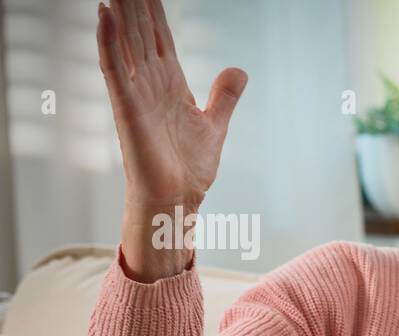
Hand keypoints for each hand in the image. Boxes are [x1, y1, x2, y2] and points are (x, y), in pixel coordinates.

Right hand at [97, 0, 246, 208]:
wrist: (179, 199)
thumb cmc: (189, 167)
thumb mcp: (214, 124)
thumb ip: (224, 96)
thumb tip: (238, 70)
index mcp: (170, 84)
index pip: (161, 37)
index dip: (155, 10)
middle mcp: (150, 84)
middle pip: (142, 32)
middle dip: (135, 3)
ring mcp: (137, 94)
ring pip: (126, 42)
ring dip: (120, 12)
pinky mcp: (128, 108)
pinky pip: (115, 69)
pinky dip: (109, 42)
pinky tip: (104, 16)